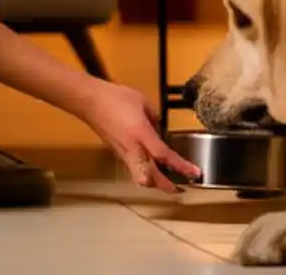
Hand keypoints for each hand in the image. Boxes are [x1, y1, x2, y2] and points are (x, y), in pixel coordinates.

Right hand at [79, 81, 201, 192]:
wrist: (90, 102)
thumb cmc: (116, 98)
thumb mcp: (143, 102)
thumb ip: (155, 117)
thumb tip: (159, 128)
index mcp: (141, 134)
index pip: (163, 155)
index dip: (181, 166)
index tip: (195, 173)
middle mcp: (133, 149)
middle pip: (151, 178)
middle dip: (167, 187)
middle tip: (182, 188)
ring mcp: (124, 154)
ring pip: (140, 178)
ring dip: (156, 183)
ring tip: (169, 181)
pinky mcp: (118, 155)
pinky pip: (134, 170)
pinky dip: (146, 174)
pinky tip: (153, 169)